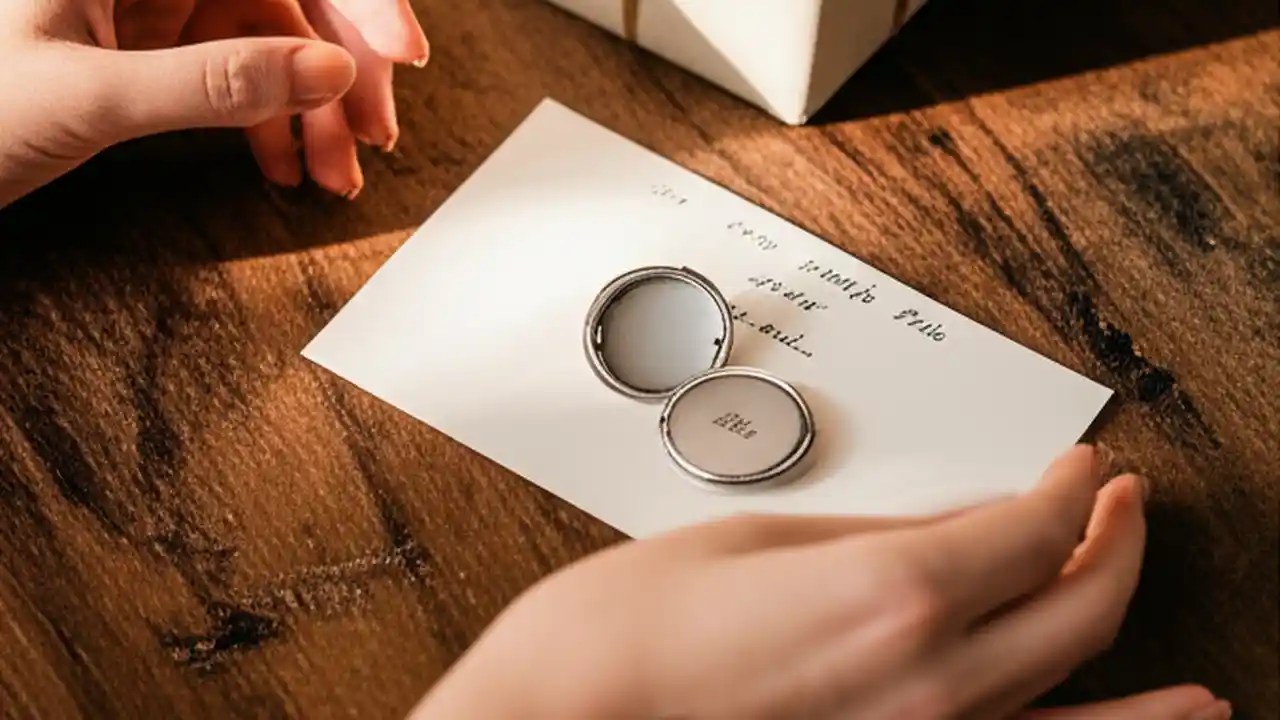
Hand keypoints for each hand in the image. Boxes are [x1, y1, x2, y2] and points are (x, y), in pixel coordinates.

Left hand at [0, 0, 427, 208]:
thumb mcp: (86, 97)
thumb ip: (209, 83)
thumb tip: (322, 73)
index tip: (397, 51)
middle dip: (339, 64)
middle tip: (372, 130)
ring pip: (272, 37)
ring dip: (312, 109)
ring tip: (332, 170)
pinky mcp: (153, 42)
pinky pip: (240, 72)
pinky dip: (271, 121)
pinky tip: (282, 163)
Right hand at [408, 446, 1230, 718]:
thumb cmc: (622, 640)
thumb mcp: (756, 540)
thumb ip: (875, 533)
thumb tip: (956, 524)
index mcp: (893, 598)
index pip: (1035, 528)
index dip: (1073, 487)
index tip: (1081, 469)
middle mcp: (928, 686)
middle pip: (1077, 608)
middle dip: (1112, 546)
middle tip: (1115, 506)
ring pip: (1068, 696)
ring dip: (1131, 658)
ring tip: (1189, 662)